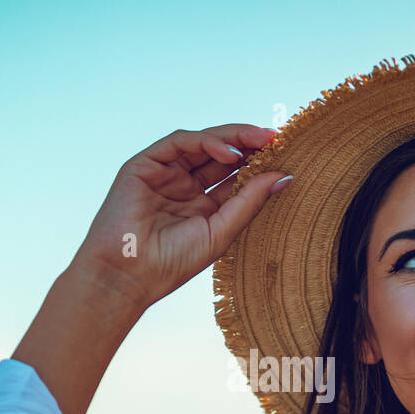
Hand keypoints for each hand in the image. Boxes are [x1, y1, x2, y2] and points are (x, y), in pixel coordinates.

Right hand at [73, 124, 290, 309]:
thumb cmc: (171, 263)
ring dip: (233, 138)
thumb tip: (284, 176)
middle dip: (250, 144)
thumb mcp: (221, 231)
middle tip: (277, 139)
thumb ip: (250, 202)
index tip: (287, 157)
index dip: (260, 165)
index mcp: (203, 205)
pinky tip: (229, 153)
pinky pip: (178, 142)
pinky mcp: (144, 164)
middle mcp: (184, 186)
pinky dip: (205, 142)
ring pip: (203, 143)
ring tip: (261, 140)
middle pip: (222, 155)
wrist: (127, 275)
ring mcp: (164, 173)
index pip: (236, 177)